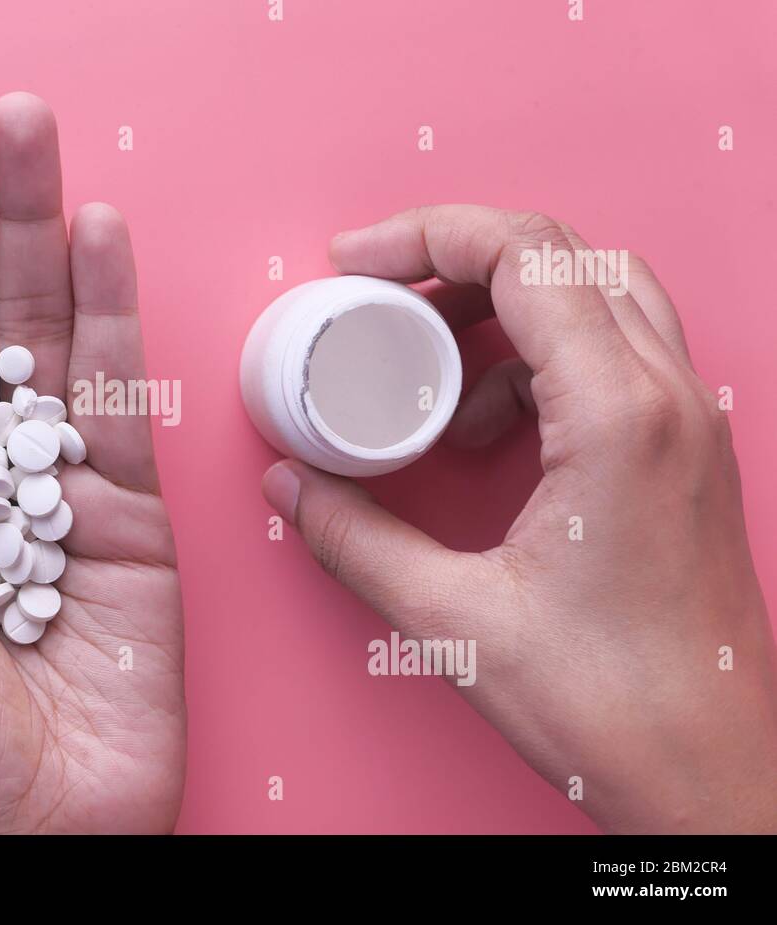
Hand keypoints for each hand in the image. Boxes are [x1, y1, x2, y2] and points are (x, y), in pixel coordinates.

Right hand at [263, 205, 776, 832]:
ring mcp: (688, 423)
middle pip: (562, 254)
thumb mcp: (455, 621)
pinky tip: (485, 434)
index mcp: (618, 417)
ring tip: (426, 374)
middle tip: (377, 298)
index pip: (527, 251)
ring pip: (595, 294)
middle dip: (456, 260)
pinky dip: (533, 362)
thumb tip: (292, 486)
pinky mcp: (683, 453)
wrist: (714, 773)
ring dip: (500, 309)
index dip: (427, 233)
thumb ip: (357, 539)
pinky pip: (610, 355)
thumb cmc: (615, 705)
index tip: (355, 261)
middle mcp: (669, 399)